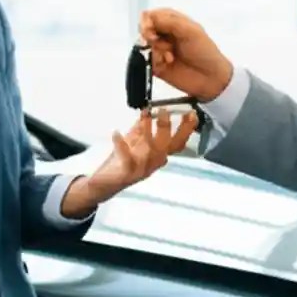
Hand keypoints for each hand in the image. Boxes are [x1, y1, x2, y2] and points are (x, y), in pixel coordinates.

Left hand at [60, 110, 197, 218]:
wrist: (104, 185)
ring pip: (150, 151)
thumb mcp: (133, 143)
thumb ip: (140, 130)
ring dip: (148, 132)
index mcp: (158, 156)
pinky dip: (122, 145)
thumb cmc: (120, 164)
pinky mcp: (127, 173)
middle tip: (165, 111)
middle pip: (167, 146)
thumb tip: (147, 112)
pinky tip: (117, 133)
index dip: (186, 130)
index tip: (192, 114)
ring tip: (145, 115)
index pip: (177, 143)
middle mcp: (153, 163)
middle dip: (167, 128)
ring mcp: (142, 169)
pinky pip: (127, 159)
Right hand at [139, 8, 234, 101]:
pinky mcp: (157, 65)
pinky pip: (146, 60)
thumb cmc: (204, 51)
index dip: (147, 21)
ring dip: (156, 50)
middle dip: (149, 36)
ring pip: (143, 45)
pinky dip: (155, 61)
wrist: (210, 78)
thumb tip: (147, 18)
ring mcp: (159, 50)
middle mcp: (164, 34)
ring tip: (171, 56)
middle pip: (143, 30)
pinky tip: (168, 63)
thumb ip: (169, 22)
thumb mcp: (190, 31)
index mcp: (172, 21)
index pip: (150, 15)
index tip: (150, 29)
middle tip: (156, 41)